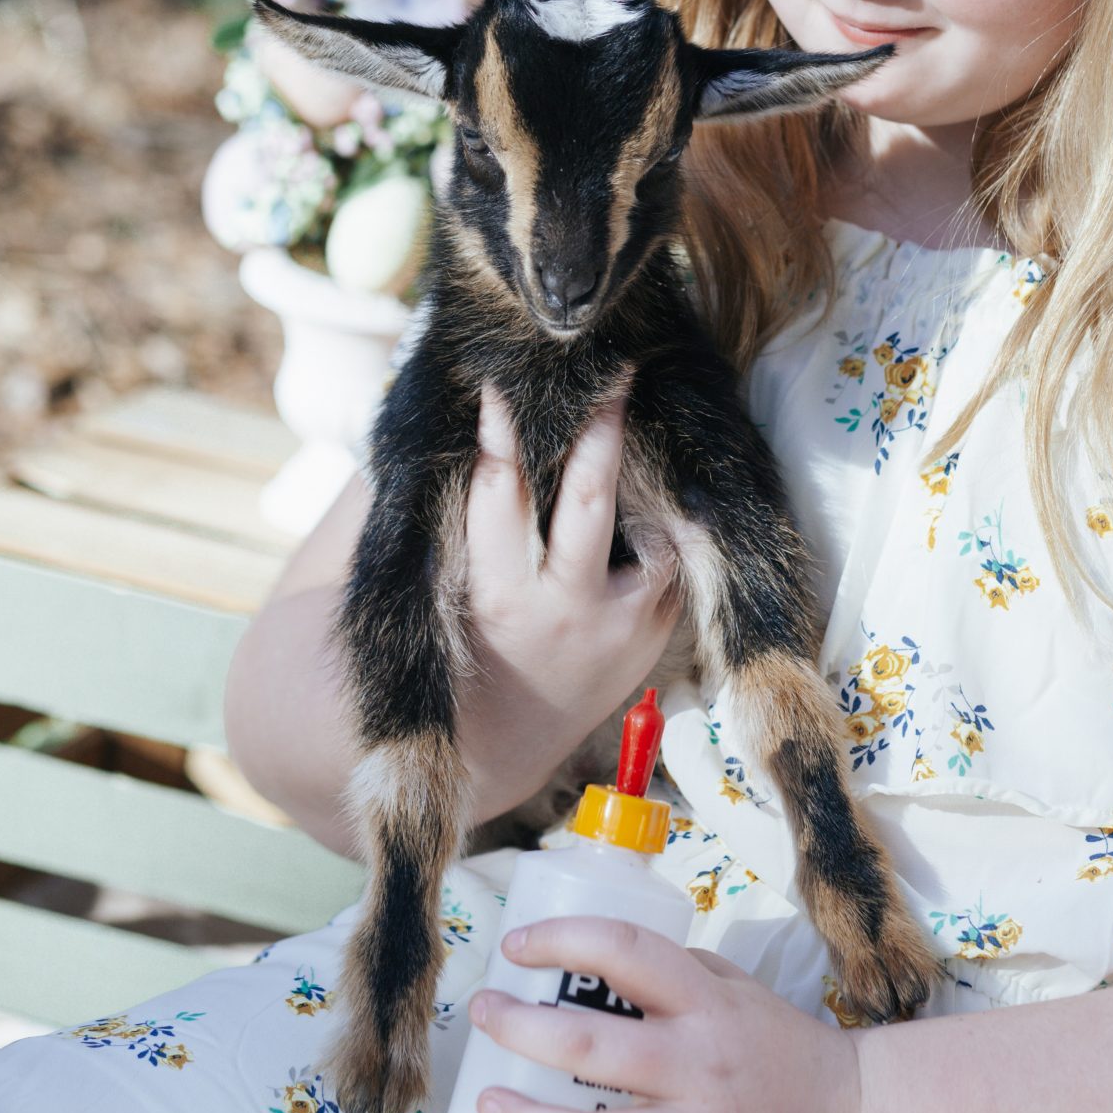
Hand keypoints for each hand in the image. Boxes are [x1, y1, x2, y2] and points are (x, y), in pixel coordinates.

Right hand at [457, 385, 680, 824]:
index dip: (501, 431)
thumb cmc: (461, 641)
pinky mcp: (657, 632)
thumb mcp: (443, 585)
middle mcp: (564, 609)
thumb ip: (450, 511)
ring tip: (636, 434)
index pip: (501, 493)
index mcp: (497, 592)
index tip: (503, 381)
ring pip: (650, 528)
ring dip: (642, 483)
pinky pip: (670, 557)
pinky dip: (657, 525)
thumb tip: (454, 416)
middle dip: (601, 432)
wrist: (499, 741)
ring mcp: (621, 625)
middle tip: (615, 370)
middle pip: (589, 500)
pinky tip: (644, 499)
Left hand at [467, 917, 859, 1112]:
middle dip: (522, 1029)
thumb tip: (603, 956)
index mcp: (707, 1004)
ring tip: (491, 1103)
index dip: (562, 939)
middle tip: (483, 1014)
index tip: (516, 946)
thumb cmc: (785, 1052)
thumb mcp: (739, 991)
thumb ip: (679, 974)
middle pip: (592, 1047)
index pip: (625, 951)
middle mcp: (701, 1067)